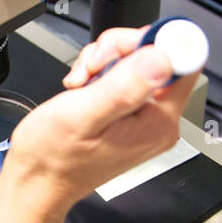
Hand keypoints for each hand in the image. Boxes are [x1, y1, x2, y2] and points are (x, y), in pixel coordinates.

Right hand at [0, 26, 198, 222]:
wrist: (38, 180)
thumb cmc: (53, 158)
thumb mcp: (82, 115)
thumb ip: (124, 86)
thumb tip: (162, 59)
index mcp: (157, 122)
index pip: (183, 60)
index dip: (152, 42)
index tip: (122, 50)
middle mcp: (159, 120)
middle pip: (159, 54)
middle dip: (119, 50)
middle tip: (92, 68)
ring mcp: (146, 117)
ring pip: (138, 59)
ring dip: (105, 60)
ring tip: (82, 83)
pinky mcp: (131, 113)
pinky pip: (125, 74)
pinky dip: (101, 71)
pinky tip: (84, 87)